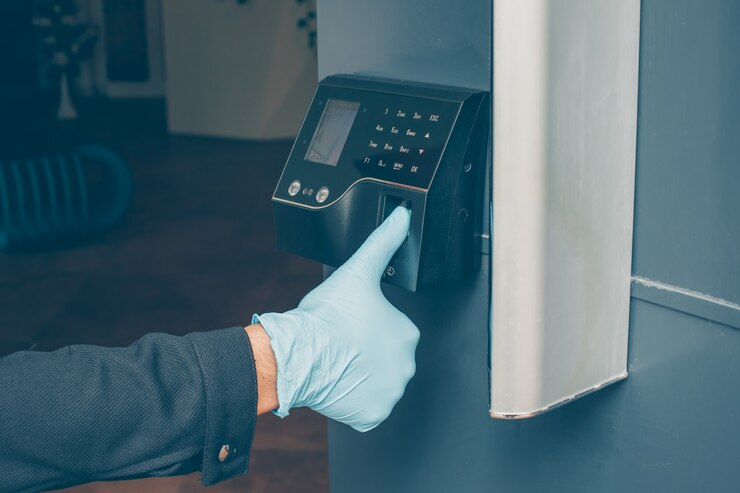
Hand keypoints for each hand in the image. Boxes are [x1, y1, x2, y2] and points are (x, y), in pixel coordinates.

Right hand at [253, 206, 419, 431]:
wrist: (298, 353)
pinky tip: (340, 382)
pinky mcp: (373, 414)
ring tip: (339, 360)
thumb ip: (384, 242)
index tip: (350, 325)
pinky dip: (355, 399)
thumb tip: (402, 217)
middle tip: (343, 343)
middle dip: (367, 353)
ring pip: (377, 382)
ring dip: (361, 375)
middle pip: (386, 358)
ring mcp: (390, 393)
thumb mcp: (358, 270)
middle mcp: (406, 366)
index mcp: (407, 334)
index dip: (368, 327)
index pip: (392, 330)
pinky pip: (367, 407)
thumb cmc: (326, 317)